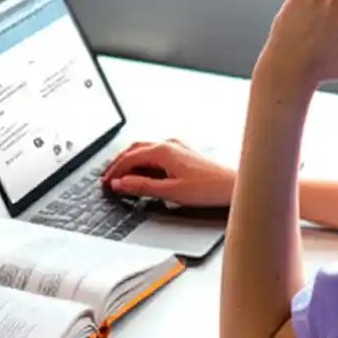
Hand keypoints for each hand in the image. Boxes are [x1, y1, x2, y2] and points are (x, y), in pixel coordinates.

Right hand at [100, 138, 235, 207]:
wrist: (233, 186)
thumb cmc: (208, 188)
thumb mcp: (170, 192)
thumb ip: (142, 187)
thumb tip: (120, 184)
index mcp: (163, 151)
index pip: (129, 158)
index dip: (114, 171)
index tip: (105, 183)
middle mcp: (168, 145)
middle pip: (134, 150)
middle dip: (118, 164)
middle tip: (107, 178)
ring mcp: (176, 147)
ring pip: (144, 150)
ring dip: (129, 161)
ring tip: (120, 175)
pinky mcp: (182, 154)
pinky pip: (155, 153)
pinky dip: (142, 162)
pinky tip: (142, 172)